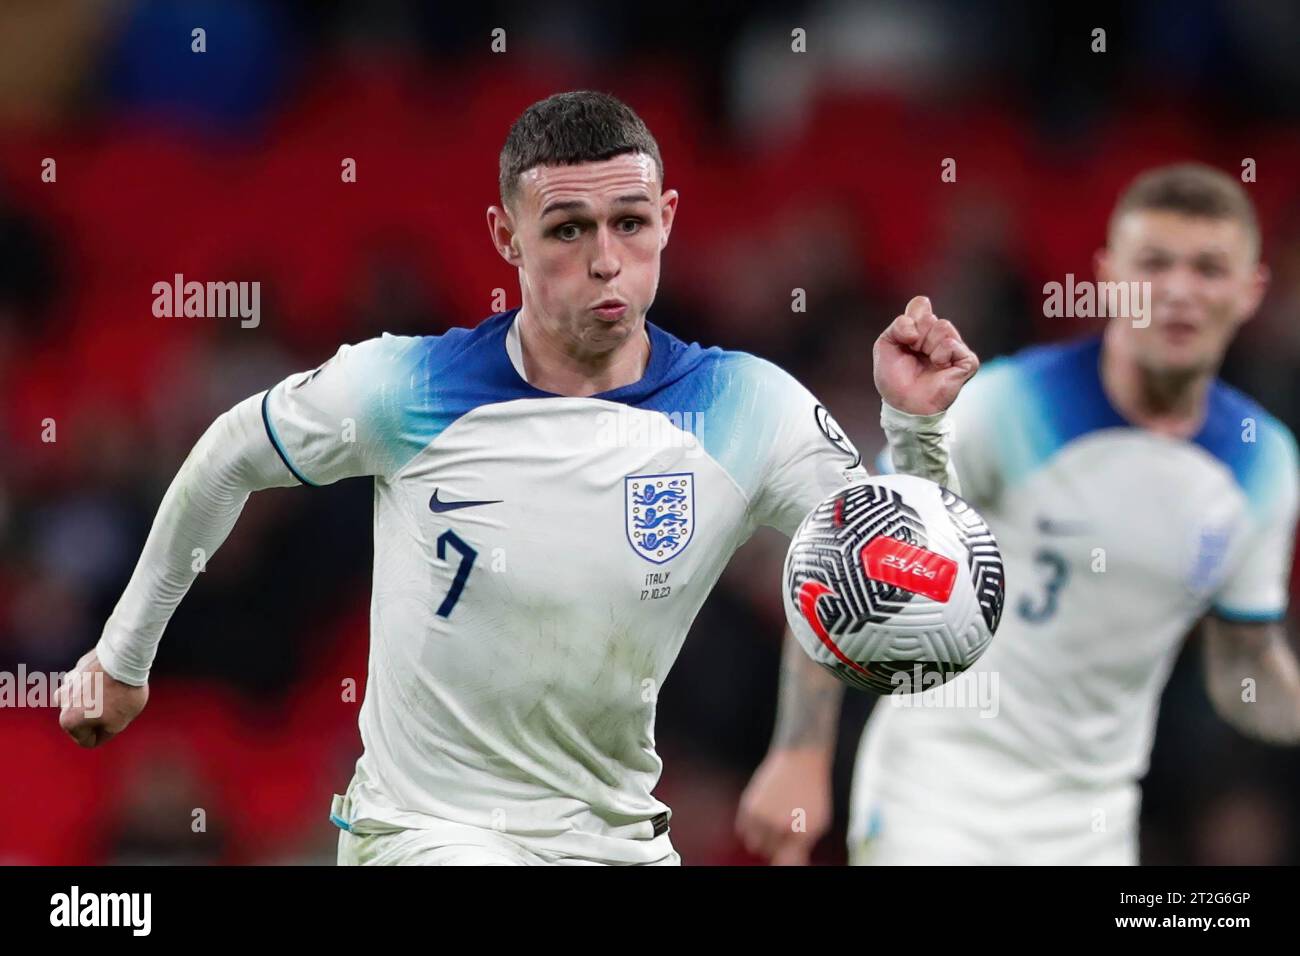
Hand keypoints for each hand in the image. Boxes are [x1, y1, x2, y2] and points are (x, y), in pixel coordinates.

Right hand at [57, 648, 148, 747]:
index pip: (88, 740)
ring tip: (115, 691)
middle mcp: (61, 701)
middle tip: (117, 703)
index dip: (107, 733)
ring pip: (85, 701)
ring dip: (98, 700)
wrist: (125, 656)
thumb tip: (98, 726)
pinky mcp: (79, 667)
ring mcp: (68, 682)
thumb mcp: (120, 723)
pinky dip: (101, 684)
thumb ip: (105, 731)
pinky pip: (91, 683)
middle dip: (101, 716)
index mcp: (68, 721)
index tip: (117, 718)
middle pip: (84, 720)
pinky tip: (114, 677)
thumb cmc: (123, 692)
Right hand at [735, 749, 832, 864]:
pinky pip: (742, 830)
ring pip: (753, 844)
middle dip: (775, 846)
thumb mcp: (818, 821)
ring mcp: (761, 815)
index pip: (784, 862)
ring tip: (774, 823)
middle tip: (785, 831)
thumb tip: (790, 864)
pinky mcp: (748, 804)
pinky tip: (763, 817)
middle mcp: (778, 825)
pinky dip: (751, 828)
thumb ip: (803, 847)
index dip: (785, 860)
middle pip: (768, 853)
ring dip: (761, 839)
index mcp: (798, 832)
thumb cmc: (811, 793)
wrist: (800, 760)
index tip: (787, 854)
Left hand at [873, 296, 978, 414]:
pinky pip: (952, 344)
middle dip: (915, 337)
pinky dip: (940, 354)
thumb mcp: (885, 344)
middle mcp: (940, 335)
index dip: (910, 319)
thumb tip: (917, 327)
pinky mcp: (967, 361)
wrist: (902, 402)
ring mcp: (955, 347)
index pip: (920, 304)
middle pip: (930, 317)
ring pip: (944, 327)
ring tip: (926, 362)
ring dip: (928, 346)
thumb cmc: (894, 377)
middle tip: (913, 354)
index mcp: (922, 328)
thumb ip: (899, 325)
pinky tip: (938, 366)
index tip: (904, 338)